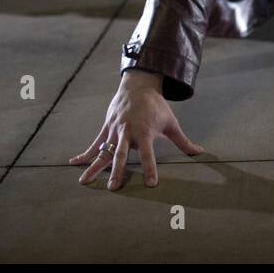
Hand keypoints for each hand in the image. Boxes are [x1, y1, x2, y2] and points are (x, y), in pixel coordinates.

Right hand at [69, 69, 204, 189]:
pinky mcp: (106, 128)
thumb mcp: (171, 122)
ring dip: (94, 166)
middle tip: (113, 188)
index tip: (151, 183)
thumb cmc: (156, 106)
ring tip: (84, 182)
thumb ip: (183, 141)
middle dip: (117, 171)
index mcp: (145, 132)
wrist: (138, 85)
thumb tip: (200, 153)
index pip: (148, 154)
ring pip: (103, 151)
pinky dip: (84, 154)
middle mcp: (128, 132)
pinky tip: (73, 163)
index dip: (150, 168)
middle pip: (121, 155)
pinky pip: (94, 143)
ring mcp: (114, 130)